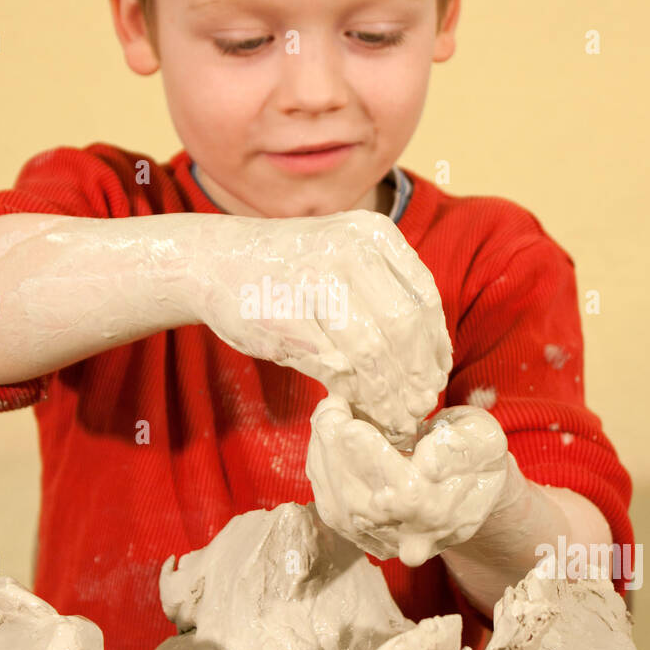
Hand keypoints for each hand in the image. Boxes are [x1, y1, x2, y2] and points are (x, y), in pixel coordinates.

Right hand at [195, 210, 451, 447]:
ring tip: (393, 416)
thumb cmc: (290, 271)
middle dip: (415, 376)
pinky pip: (332, 364)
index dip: (435, 347)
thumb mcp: (346, 259)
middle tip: (417, 407)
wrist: (215, 260)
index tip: (434, 378)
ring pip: (371, 350)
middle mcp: (348, 250)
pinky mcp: (284, 316)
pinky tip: (357, 405)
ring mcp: (313, 281)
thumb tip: (431, 366)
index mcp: (372, 234)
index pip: (424, 300)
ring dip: (386, 393)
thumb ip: (387, 297)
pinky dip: (351, 392)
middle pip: (403, 328)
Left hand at [305, 396, 509, 566]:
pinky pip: (328, 505)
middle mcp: (409, 535)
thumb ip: (463, 448)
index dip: (369, 456)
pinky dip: (320, 468)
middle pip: (358, 499)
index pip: (403, 493)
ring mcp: (381, 540)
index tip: (351, 422)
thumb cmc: (475, 455)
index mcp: (442, 511)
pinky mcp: (359, 535)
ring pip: (335, 504)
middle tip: (331, 406)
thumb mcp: (485, 440)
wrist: (469, 489)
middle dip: (335, 449)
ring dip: (322, 455)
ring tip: (328, 415)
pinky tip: (325, 438)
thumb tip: (429, 462)